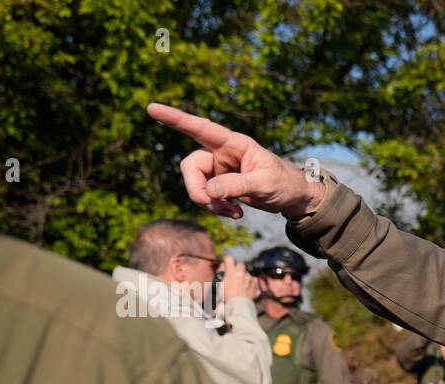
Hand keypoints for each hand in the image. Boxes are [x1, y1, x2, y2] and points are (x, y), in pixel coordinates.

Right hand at [146, 103, 325, 219]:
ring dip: (209, 204)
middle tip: (211, 205)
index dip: (175, 119)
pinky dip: (216, 209)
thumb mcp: (265, 184)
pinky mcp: (220, 186)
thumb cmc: (284, 183)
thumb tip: (210, 191)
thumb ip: (238, 185)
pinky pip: (206, 198)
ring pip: (196, 185)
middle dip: (196, 189)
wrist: (293, 197)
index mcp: (233, 143)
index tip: (151, 108)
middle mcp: (221, 153)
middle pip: (190, 167)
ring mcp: (219, 170)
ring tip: (234, 213)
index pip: (200, 128)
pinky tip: (236, 214)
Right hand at [221, 257, 257, 302]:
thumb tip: (223, 265)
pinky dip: (251, 283)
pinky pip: (254, 281)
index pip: (229, 258)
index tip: (227, 264)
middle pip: (240, 264)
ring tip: (241, 285)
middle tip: (234, 274)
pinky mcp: (256, 285)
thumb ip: (221, 272)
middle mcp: (242, 273)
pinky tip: (246, 288)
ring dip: (245, 276)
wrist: (238, 305)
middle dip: (237, 268)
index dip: (227, 261)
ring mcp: (250, 279)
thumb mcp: (220, 283)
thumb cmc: (227, 296)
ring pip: (247, 273)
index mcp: (232, 271)